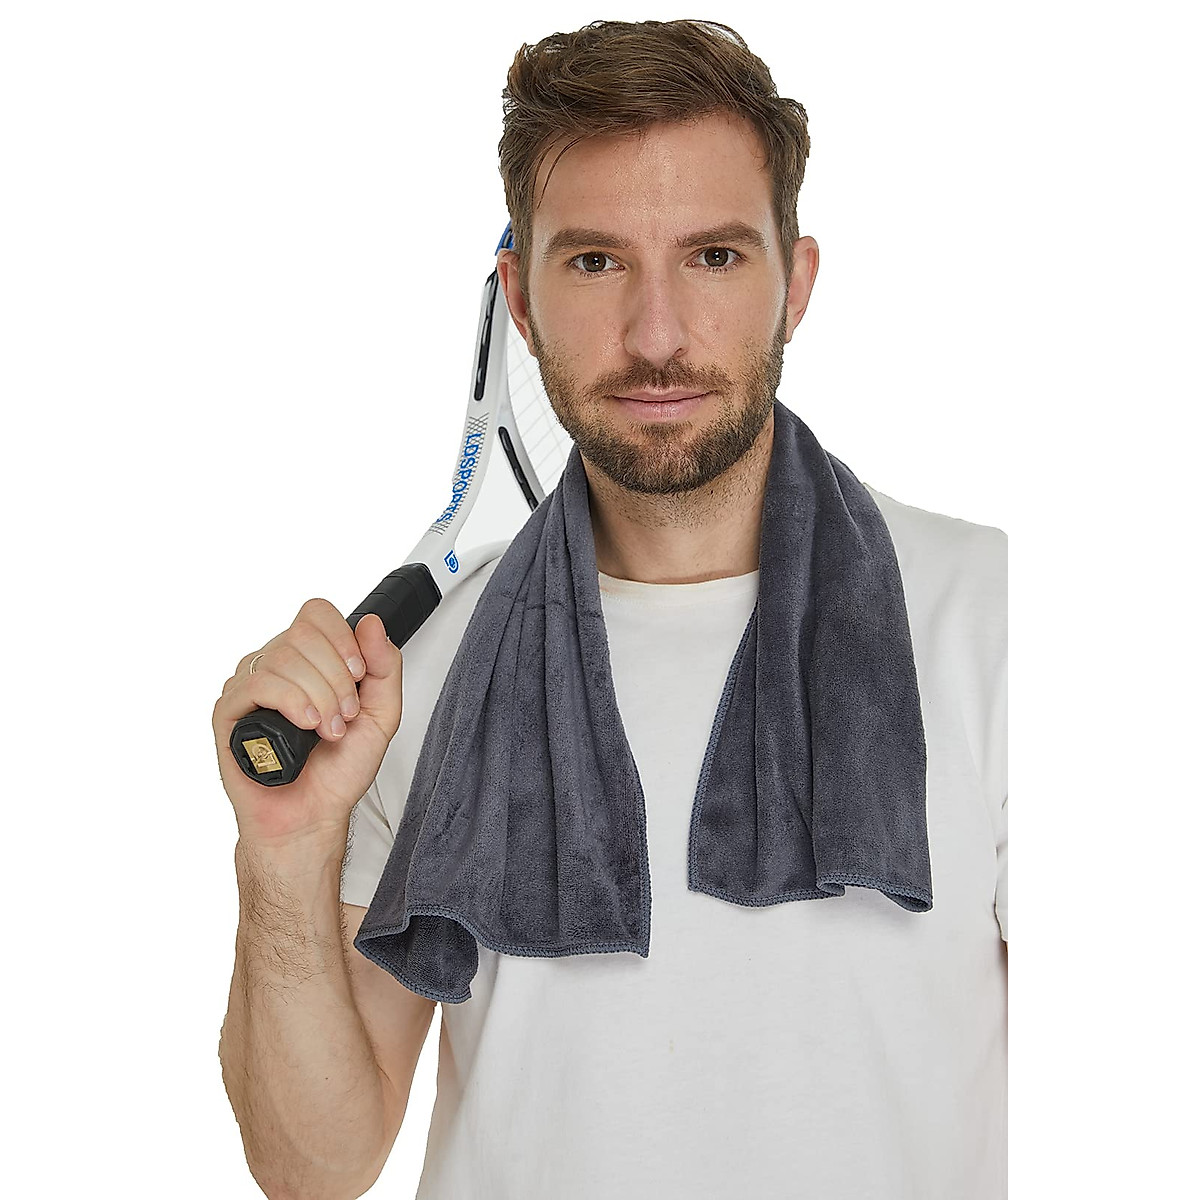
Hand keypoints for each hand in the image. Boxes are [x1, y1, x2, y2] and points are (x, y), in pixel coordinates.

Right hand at [213, 601, 402, 848]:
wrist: (312, 814)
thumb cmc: (338, 770)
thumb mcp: (382, 713)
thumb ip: (385, 666)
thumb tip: (372, 625)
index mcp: (308, 659)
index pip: (316, 613)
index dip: (342, 638)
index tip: (359, 674)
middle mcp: (276, 666)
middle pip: (303, 633)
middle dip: (336, 677)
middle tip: (345, 714)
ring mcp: (250, 686)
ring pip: (283, 657)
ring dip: (318, 696)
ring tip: (327, 730)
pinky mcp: (229, 711)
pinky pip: (258, 683)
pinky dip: (291, 702)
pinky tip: (306, 725)